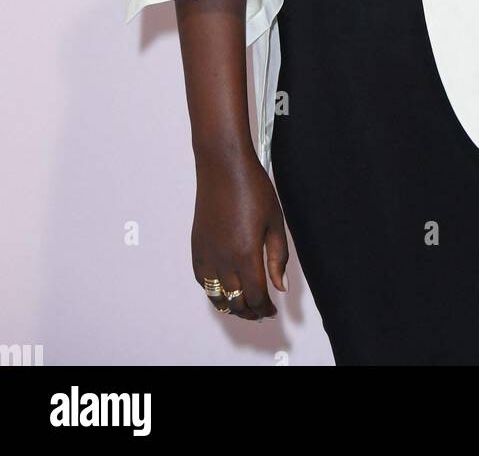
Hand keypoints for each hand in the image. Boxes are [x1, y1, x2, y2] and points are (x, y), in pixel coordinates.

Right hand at [191, 146, 289, 319]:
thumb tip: (280, 287)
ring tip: (244, 303)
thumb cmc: (253, 189)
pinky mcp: (197, 247)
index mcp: (246, 255)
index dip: (265, 309)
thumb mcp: (274, 223)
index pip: (256, 298)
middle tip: (261, 310)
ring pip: (216, 296)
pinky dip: (214, 290)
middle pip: (236, 302)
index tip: (272, 310)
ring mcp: (207, 255)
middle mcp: (223, 260)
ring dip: (231, 305)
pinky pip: (202, 280)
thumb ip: (277, 258)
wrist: (223, 167)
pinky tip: (225, 285)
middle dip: (250, 311)